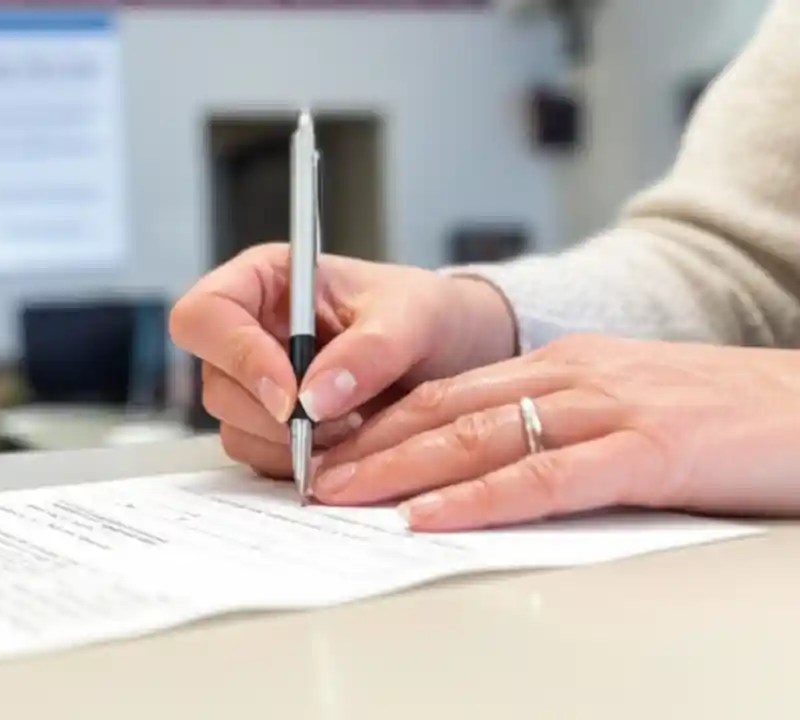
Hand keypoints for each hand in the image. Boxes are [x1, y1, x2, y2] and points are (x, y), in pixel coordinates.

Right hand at [168, 244, 517, 477]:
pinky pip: (259, 457)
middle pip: (215, 382)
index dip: (236, 355)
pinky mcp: (267, 427)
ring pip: (234, 427)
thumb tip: (314, 399)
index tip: (289, 394)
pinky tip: (345, 443)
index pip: (205, 314)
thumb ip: (369, 350)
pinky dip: (299, 462)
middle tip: (339, 422)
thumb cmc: (427, 316)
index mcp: (264, 280)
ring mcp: (252, 384)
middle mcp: (247, 331)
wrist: (452, 356)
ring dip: (291, 442)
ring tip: (354, 426)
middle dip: (273, 414)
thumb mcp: (414, 318)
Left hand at [313, 334, 799, 530]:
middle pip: (444, 409)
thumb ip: (553, 424)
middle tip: (307, 474)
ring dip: (399, 468)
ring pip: (478, 436)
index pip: (446, 390)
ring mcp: (606, 409)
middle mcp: (570, 376)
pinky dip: (480, 499)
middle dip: (367, 444)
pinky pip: (546, 478)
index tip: (325, 448)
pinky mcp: (646, 451)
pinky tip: (431, 516)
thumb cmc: (719, 413)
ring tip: (340, 495)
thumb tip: (480, 464)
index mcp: (560, 365)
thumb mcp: (621, 404)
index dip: (378, 421)